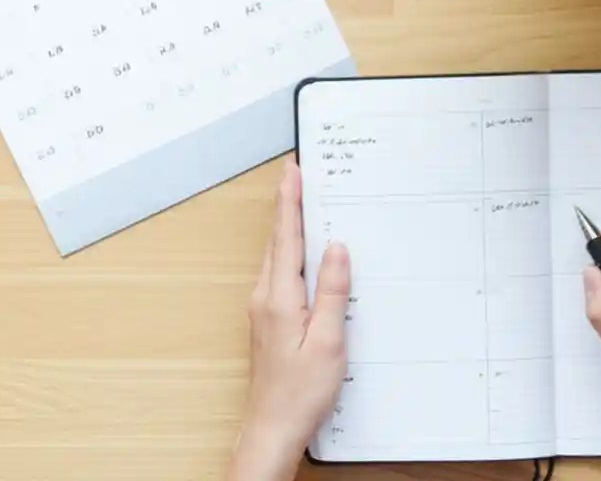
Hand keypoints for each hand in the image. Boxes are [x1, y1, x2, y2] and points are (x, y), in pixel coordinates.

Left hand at [228, 159, 350, 480]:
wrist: (272, 428)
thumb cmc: (300, 393)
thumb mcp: (328, 342)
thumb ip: (333, 292)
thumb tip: (337, 250)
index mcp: (279, 298)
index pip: (287, 238)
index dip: (291, 202)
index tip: (293, 172)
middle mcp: (264, 298)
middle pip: (278, 241)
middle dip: (288, 206)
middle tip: (296, 175)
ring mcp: (263, 309)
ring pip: (276, 256)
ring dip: (288, 227)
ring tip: (300, 202)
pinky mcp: (268, 320)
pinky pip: (279, 274)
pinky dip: (289, 252)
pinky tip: (302, 252)